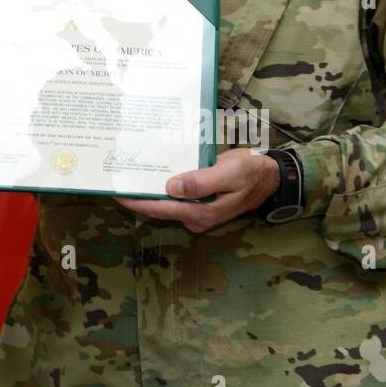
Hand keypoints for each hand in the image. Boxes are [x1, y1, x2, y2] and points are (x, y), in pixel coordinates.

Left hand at [116, 148, 280, 232]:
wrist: (270, 176)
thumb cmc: (250, 173)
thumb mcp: (229, 173)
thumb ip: (201, 182)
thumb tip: (171, 188)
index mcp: (201, 213)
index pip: (159, 209)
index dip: (135, 202)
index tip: (115, 192)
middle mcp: (195, 216)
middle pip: (158, 207)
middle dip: (136, 195)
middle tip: (115, 178)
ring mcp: (197, 210)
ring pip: (165, 201)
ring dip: (147, 189)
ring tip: (126, 172)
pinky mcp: (198, 201)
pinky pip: (175, 194)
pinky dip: (161, 184)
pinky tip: (150, 170)